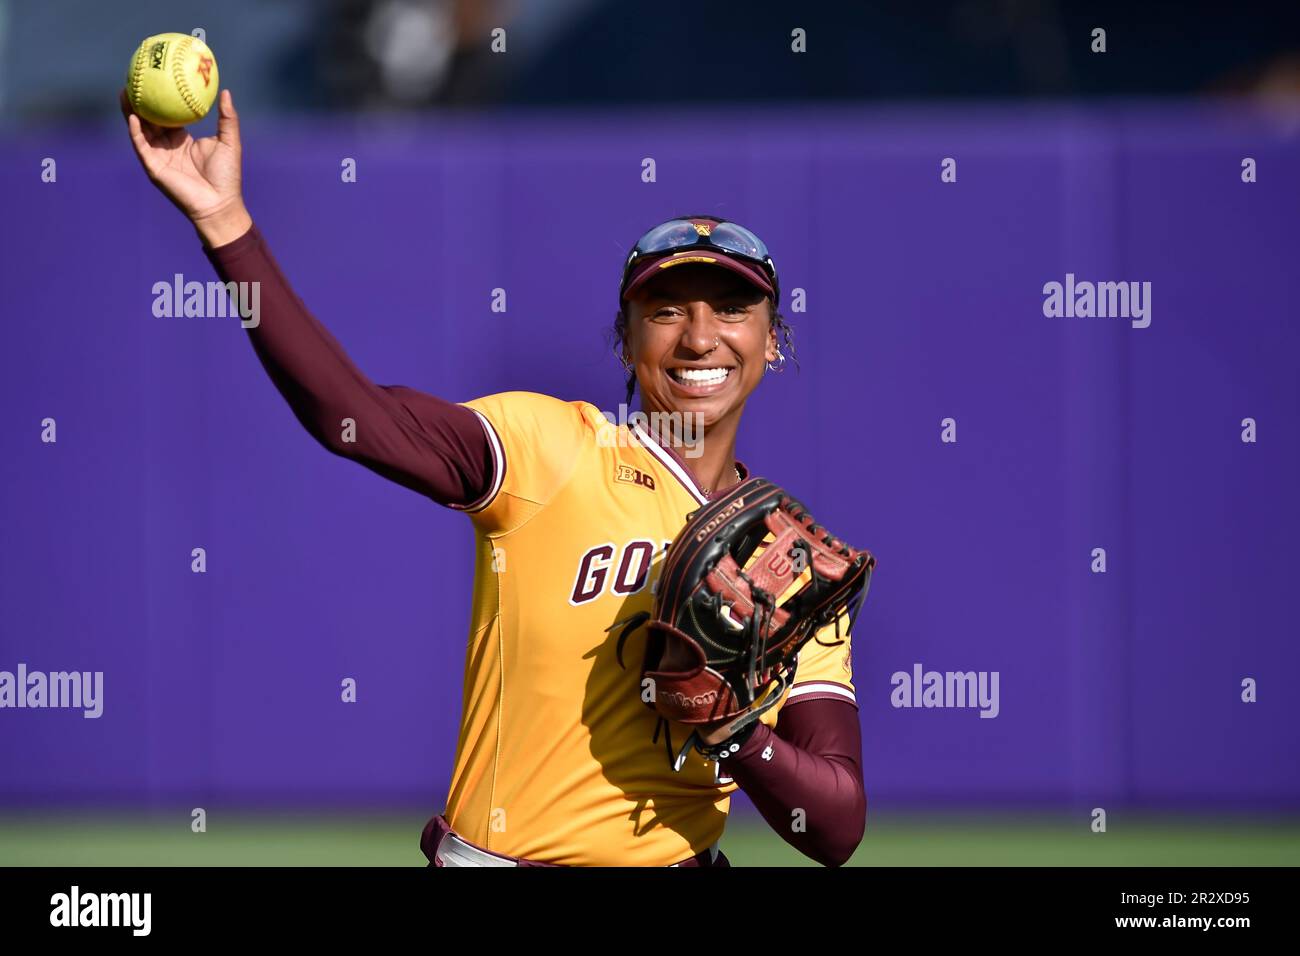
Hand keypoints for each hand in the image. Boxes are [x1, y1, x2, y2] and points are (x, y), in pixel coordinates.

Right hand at [119, 87, 250, 246]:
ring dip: (130, 112)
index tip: (155, 78)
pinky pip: (142, 146)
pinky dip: (136, 132)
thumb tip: (225, 91)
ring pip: (140, 130)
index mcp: (182, 139)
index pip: (165, 115)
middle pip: (148, 119)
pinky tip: (134, 117)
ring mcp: (158, 156)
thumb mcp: (229, 141)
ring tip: (124, 92)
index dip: (159, 98)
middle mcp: (167, 146)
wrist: (220, 203)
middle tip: (133, 78)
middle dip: (138, 100)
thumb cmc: (226, 175)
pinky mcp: (154, 167)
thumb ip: (227, 118)